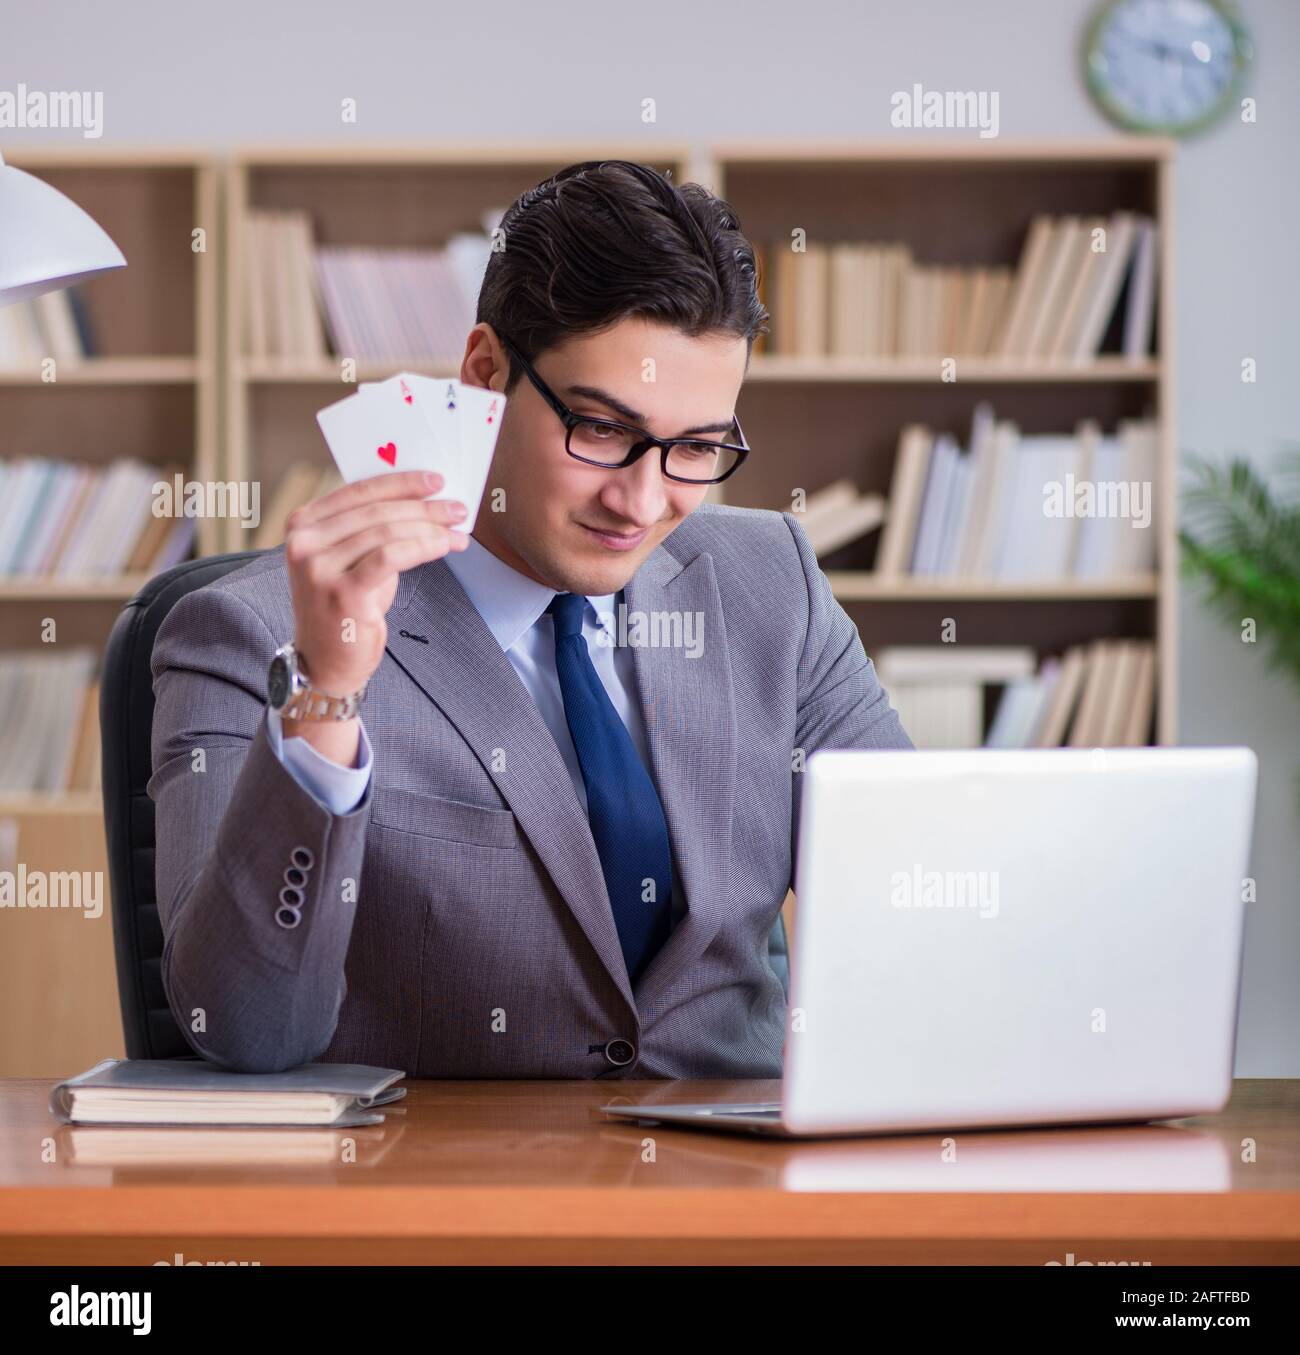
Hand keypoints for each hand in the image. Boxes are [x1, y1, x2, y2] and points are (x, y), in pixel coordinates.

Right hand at [279, 471, 467, 759]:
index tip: (435, 480)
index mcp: (302, 524)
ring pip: (387, 532)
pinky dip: (422, 547)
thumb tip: (424, 502)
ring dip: (430, 529)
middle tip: (458, 509)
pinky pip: (391, 557)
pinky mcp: (342, 593)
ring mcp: (319, 568)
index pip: (358, 490)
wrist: (325, 661)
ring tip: (458, 532)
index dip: (401, 482)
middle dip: (424, 507)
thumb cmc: (346, 605)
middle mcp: (304, 542)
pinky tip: (444, 546)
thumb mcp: (351, 559)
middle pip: (377, 511)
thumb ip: (371, 528)